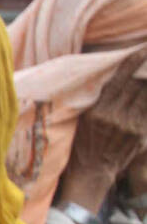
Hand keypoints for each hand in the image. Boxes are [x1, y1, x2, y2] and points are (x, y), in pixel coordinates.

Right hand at [59, 47, 146, 209]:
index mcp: (98, 111)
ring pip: (144, 98)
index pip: (119, 82)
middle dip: (145, 73)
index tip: (141, 51)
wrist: (91, 172)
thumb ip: (98, 102)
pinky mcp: (140, 134)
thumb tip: (112, 82)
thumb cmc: (83, 144)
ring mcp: (130, 126)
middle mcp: (115, 117)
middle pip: (136, 87)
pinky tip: (145, 96)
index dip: (131, 64)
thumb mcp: (83, 120)